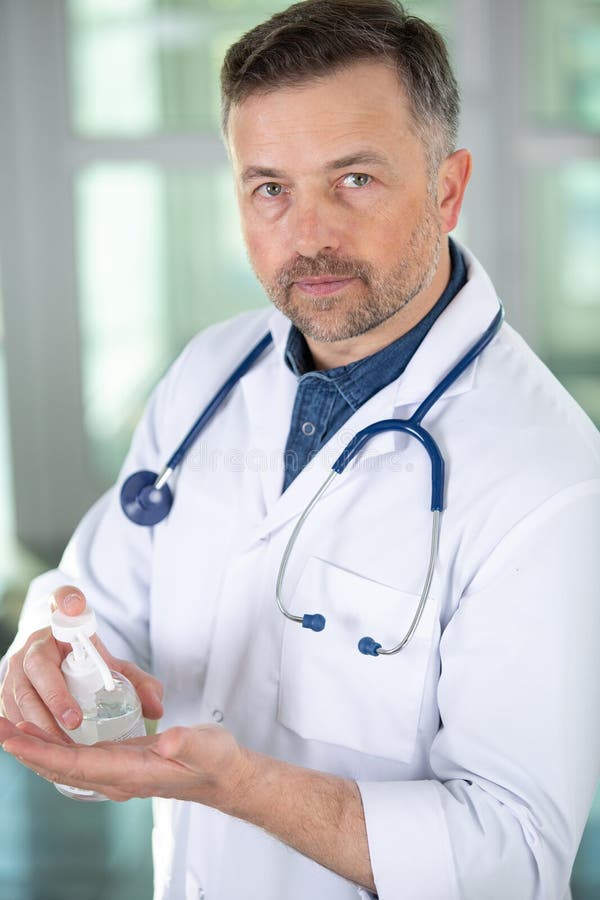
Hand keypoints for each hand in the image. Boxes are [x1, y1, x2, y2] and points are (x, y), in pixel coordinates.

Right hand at [0, 586, 163, 735]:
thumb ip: (139, 683)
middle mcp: (32, 646)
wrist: (57, 668)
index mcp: (60, 629)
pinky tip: (46, 749)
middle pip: (36, 667)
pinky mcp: (6, 695)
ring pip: (18, 695)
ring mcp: (14, 671)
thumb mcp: (112, 667)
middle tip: (75, 721)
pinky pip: (10, 713)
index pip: (63, 604)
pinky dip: (25, 732)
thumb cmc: (86, 666)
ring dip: (38, 722)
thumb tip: (157, 709)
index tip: (76, 606)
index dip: (67, 602)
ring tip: (63, 744)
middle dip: (54, 696)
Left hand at [0, 717, 251, 809]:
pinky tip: (41, 733)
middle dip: (25, 748)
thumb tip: (166, 737)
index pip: (75, 765)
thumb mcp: (207, 747)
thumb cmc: (215, 760)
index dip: (41, 750)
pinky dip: (52, 746)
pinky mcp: (117, 763)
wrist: (223, 775)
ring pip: (63, 765)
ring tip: (7, 728)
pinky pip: (75, 759)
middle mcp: (116, 779)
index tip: (12, 736)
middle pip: (59, 767)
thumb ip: (188, 742)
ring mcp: (115, 773)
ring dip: (34, 747)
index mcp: (131, 774)